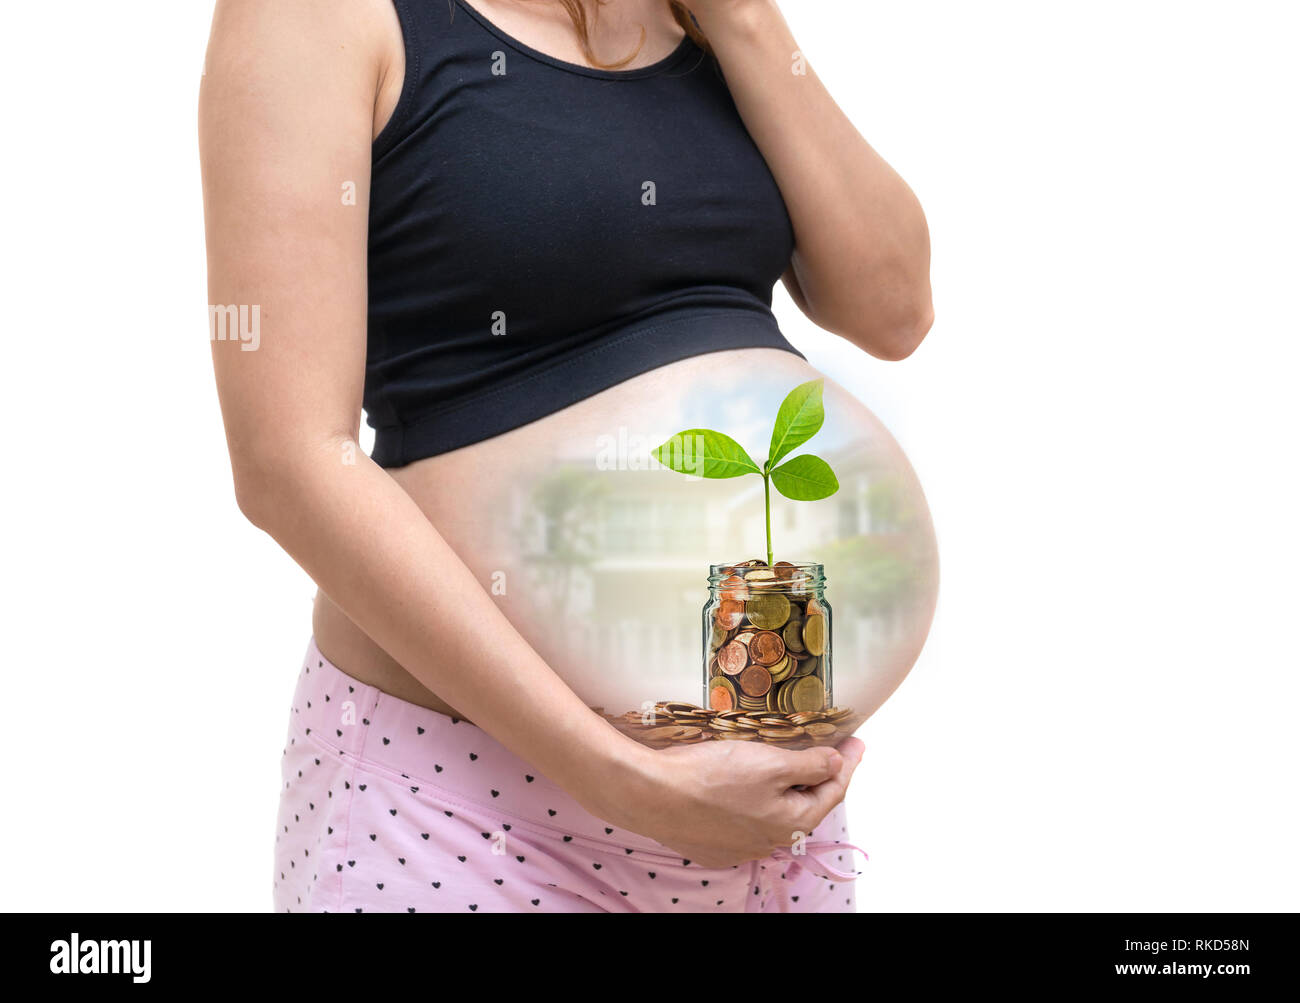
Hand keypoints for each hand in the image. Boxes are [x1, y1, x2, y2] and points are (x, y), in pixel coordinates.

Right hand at [590, 735, 864, 867]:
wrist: (652, 796)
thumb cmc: (711, 777)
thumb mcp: (770, 762)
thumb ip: (809, 763)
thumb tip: (836, 763)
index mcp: (791, 821)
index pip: (832, 789)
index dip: (847, 762)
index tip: (856, 741)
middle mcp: (769, 842)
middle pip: (803, 805)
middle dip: (817, 778)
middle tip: (826, 752)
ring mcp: (738, 847)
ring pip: (772, 815)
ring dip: (783, 792)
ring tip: (785, 767)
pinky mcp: (711, 845)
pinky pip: (743, 823)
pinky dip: (752, 803)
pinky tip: (742, 788)